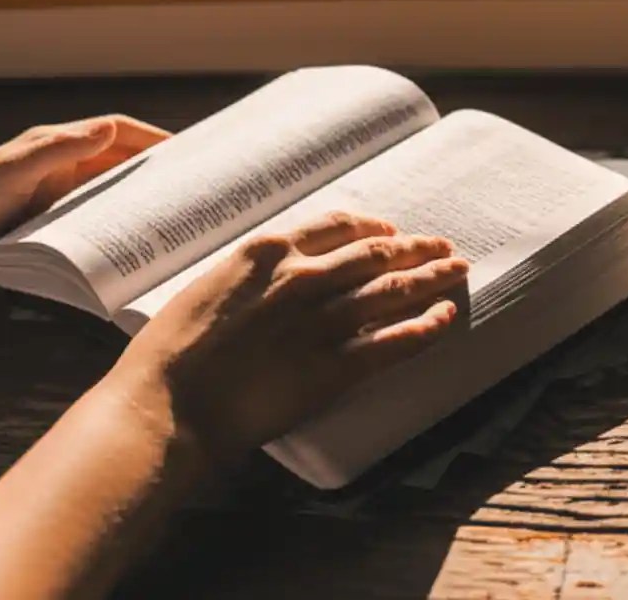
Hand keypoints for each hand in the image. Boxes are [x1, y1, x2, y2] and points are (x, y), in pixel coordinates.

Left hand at [0, 115, 169, 291]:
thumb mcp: (13, 171)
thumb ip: (60, 148)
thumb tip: (110, 128)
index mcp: (51, 145)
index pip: (114, 130)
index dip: (151, 136)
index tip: (185, 150)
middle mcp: (56, 166)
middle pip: (117, 160)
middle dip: (152, 167)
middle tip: (190, 184)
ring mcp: (52, 196)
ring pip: (107, 191)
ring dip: (137, 197)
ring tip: (171, 213)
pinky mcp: (46, 225)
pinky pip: (92, 219)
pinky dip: (116, 224)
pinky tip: (132, 241)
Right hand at [111, 211, 468, 463]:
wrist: (170, 401)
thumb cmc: (173, 350)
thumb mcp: (210, 288)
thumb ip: (252, 277)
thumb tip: (273, 276)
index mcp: (269, 251)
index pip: (337, 226)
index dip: (371, 227)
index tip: (389, 231)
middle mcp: (303, 277)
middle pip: (376, 253)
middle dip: (415, 248)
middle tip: (441, 247)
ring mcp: (323, 321)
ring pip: (393, 290)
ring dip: (431, 278)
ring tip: (457, 270)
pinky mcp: (334, 368)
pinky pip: (394, 342)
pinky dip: (426, 327)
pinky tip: (446, 318)